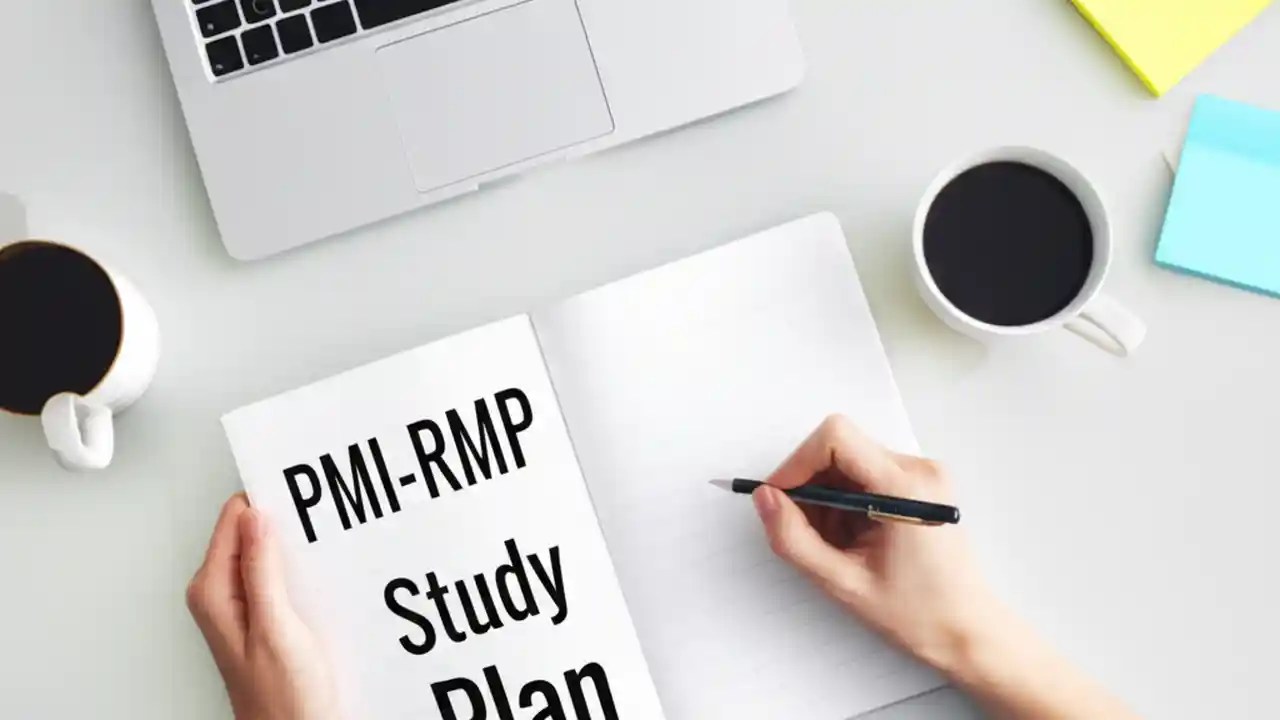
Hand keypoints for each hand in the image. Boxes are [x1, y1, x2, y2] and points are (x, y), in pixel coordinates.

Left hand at [187, 493, 339, 719]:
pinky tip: (317, 572)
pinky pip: (276, 571)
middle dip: (282, 523)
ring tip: (321, 545)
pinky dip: (297, 566)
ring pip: (264, 549)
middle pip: (249, 530)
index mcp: (213, 593)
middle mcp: (220, 594)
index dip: (270, 505)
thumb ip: (261, 570)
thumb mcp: (276, 627)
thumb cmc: (283, 698)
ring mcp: (241, 603)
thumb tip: (255, 518)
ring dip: (292, 545)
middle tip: (316, 523)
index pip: (235, 519)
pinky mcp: (262, 612)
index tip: (299, 500)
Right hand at [754, 416, 1138, 719]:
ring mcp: (921, 475)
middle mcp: (918, 469)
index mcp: (906, 488)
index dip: (797, 463)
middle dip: (810, 486)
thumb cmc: (918, 614)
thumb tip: (764, 499)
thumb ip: (794, 539)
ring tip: (836, 545)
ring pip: (847, 462)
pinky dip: (844, 503)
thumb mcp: (843, 583)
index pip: (836, 437)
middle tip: (806, 532)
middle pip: (839, 448)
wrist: (968, 631)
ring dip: (826, 498)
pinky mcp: (918, 485)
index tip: (780, 497)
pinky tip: (853, 540)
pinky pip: (863, 475)